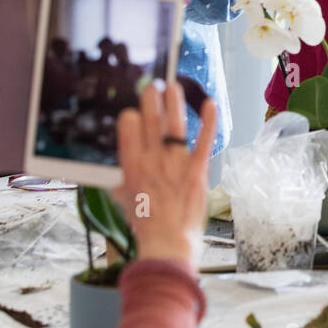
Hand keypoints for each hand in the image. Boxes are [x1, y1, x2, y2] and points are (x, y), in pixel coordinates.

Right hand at [114, 80, 215, 268]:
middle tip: (151, 86)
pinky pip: (203, 140)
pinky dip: (208, 121)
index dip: (130, 118)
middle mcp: (153, 161)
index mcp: (132, 167)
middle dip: (151, 101)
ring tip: (173, 87)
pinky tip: (210, 104)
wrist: (168, 242)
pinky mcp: (197, 170)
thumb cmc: (145, 224)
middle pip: (151, 122)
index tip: (132, 112)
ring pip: (174, 126)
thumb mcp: (123, 199)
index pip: (128, 131)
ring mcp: (176, 164)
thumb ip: (121, 178)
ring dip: (174, 103)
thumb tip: (117, 170)